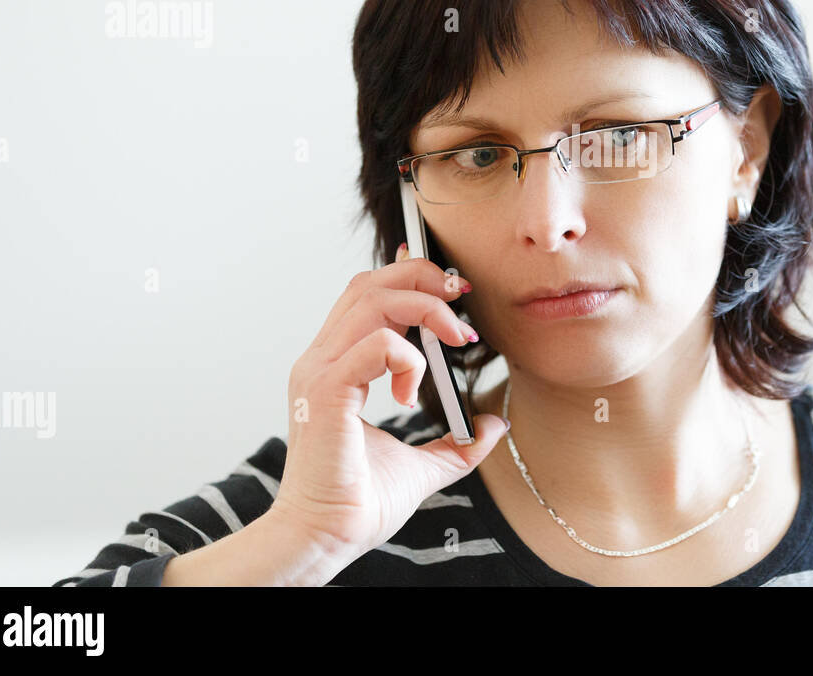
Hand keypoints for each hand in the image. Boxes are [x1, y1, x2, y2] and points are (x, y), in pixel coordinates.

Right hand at [268, 247, 508, 564]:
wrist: (326, 538)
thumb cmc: (358, 502)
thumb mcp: (422, 465)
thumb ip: (456, 443)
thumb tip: (492, 425)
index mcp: (336, 366)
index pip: (365, 295)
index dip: (406, 273)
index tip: (451, 285)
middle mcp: (322, 360)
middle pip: (369, 283)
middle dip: (422, 276)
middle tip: (463, 296)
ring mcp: (320, 372)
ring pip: (372, 300)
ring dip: (425, 308)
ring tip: (455, 337)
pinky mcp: (327, 391)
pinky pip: (377, 345)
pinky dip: (409, 358)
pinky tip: (412, 391)